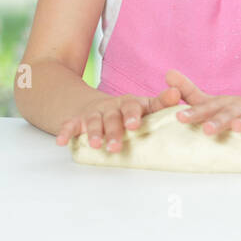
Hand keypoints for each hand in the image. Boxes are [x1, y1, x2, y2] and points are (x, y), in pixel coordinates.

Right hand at [55, 85, 183, 151]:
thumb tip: (178, 94)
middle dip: (113, 131)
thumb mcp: (143, 105)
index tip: (135, 125)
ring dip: (93, 133)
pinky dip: (65, 132)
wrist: (92, 103)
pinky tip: (62, 141)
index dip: (133, 115)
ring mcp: (93, 113)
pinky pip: (70, 125)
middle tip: (116, 146)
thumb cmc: (125, 110)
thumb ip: (160, 103)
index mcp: (128, 104)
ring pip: (92, 122)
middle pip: (112, 118)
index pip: (132, 107)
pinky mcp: (77, 120)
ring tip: (95, 145)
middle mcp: (110, 107)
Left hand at [162, 69, 240, 135]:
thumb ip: (191, 93)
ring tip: (237, 128)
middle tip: (206, 130)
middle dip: (218, 121)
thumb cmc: (239, 109)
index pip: (206, 109)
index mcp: (224, 104)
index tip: (179, 118)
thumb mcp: (215, 102)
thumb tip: (166, 74)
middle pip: (228, 113)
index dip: (193, 113)